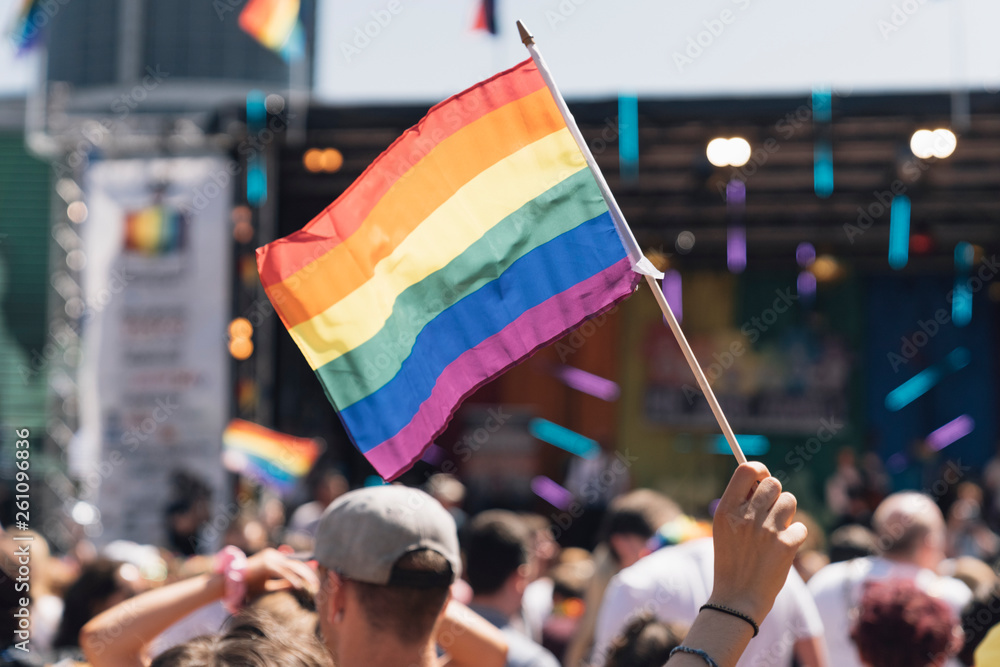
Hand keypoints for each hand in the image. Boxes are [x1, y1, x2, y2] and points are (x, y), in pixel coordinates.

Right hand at [244, 548, 318, 596]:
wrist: (229, 583)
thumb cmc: (247, 586)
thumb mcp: (269, 585)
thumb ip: (282, 583)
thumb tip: (298, 584)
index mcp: (274, 557)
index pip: (294, 563)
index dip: (306, 570)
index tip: (316, 578)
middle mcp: (273, 555)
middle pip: (296, 564)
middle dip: (309, 573)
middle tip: (319, 583)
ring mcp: (270, 558)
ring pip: (292, 567)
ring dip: (305, 576)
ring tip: (314, 585)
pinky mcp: (267, 564)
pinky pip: (283, 573)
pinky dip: (292, 579)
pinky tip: (300, 586)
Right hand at [708, 462, 806, 623]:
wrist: (738, 599)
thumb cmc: (732, 561)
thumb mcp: (724, 529)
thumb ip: (739, 504)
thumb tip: (761, 478)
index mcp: (726, 509)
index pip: (747, 469)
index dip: (759, 470)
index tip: (761, 479)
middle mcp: (746, 516)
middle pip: (773, 483)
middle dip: (775, 495)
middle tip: (770, 511)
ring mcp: (766, 530)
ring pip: (789, 501)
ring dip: (786, 514)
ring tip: (775, 531)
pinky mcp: (785, 546)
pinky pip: (800, 527)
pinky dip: (795, 537)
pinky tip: (782, 550)